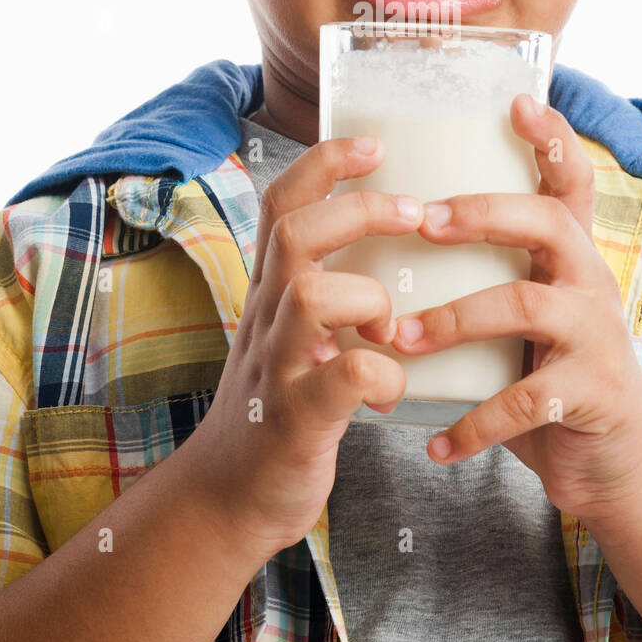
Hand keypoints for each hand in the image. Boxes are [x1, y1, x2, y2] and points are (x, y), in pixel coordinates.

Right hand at [186, 136, 422, 560]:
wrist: (226, 499)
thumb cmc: (281, 405)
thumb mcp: (291, 332)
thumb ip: (324, 287)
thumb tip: (390, 234)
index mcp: (271, 291)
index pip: (283, 203)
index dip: (324, 162)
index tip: (374, 143)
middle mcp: (267, 318)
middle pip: (297, 233)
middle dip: (360, 210)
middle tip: (414, 213)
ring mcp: (278, 367)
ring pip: (311, 295)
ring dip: (368, 298)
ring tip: (391, 325)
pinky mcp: (297, 419)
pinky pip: (344, 379)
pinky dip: (381, 376)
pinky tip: (391, 388)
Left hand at [389, 93, 641, 523]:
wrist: (614, 467)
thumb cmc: (550, 378)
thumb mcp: (527, 319)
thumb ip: (487, 280)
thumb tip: (394, 241)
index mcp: (572, 258)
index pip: (572, 182)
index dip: (552, 139)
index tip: (516, 101)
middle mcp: (592, 284)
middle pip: (550, 222)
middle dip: (485, 212)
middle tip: (424, 222)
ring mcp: (598, 338)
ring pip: (526, 305)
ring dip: (454, 319)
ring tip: (401, 338)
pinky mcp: (593, 395)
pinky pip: (526, 401)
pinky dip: (474, 424)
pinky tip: (436, 443)